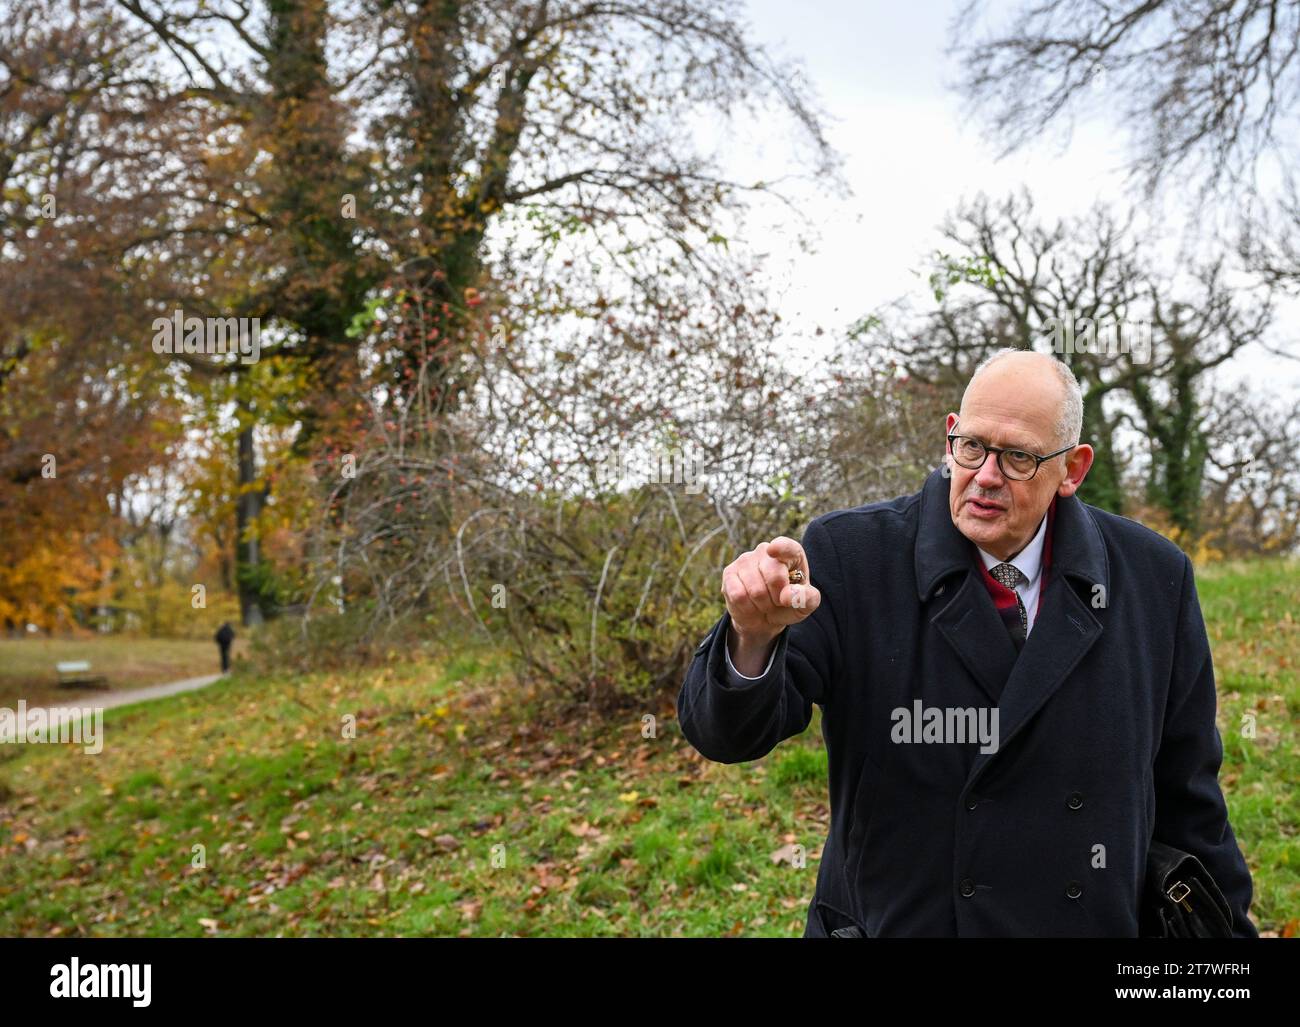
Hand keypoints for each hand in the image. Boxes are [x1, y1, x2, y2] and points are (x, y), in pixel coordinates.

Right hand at [721, 536, 821, 670]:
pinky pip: (738, 595)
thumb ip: (807, 598)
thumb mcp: (804, 605)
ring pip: (756, 590)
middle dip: (778, 598)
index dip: (780, 547)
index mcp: (790, 554)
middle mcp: (766, 550)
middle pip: (774, 576)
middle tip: (777, 601)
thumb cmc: (787, 605)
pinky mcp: (729, 572)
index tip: (773, 550)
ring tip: (764, 603)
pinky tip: (749, 605)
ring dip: (762, 605)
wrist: (763, 618)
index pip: (787, 546)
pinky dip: (747, 608)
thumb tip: (788, 595)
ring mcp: (746, 559)